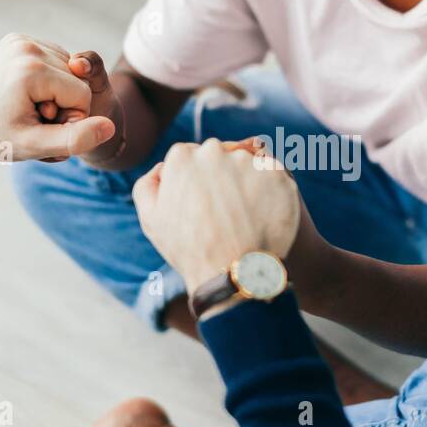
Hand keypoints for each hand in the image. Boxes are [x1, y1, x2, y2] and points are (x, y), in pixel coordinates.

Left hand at [0, 34, 115, 162]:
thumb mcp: (32, 145)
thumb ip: (74, 139)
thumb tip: (108, 128)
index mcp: (32, 69)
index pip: (82, 97)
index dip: (69, 121)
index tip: (40, 128)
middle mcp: (28, 46)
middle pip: (75, 82)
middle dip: (61, 106)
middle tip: (31, 120)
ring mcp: (21, 40)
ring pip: (67, 71)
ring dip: (55, 94)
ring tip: (27, 108)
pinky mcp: (16, 40)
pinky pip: (52, 61)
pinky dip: (46, 81)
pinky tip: (24, 95)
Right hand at [132, 138, 300, 295]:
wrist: (232, 274)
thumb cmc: (190, 250)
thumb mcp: (151, 219)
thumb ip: (148, 184)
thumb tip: (162, 167)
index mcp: (182, 157)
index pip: (192, 156)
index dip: (198, 181)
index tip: (204, 202)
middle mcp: (214, 152)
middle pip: (220, 155)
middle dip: (223, 176)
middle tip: (226, 210)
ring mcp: (248, 162)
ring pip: (248, 163)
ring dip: (248, 181)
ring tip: (246, 215)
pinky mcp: (277, 174)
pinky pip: (275, 174)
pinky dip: (272, 190)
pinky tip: (264, 213)